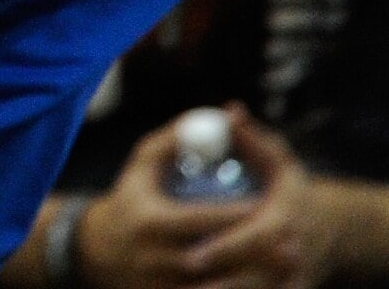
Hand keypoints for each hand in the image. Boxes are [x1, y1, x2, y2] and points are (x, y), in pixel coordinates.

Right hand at [72, 112, 305, 288]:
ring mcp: (163, 285)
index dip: (234, 212)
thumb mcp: (143, 165)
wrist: (100, 252)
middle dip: (253, 249)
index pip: (199, 219)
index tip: (263, 202)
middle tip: (287, 236)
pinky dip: (238, 288)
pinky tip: (264, 281)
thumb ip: (177, 140)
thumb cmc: (131, 200)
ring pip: (217, 285)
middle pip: (214, 257)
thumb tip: (220, 117)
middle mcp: (155, 258)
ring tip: (285, 261)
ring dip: (254, 277)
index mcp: (150, 222)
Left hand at [159, 111, 329, 288]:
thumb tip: (229, 112)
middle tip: (182, 284)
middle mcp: (293, 256)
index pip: (255, 239)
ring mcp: (294, 281)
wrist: (334, 230)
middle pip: (255, 280)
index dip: (224, 249)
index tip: (191, 255)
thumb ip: (253, 139)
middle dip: (219, 286)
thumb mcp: (279, 161)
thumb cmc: (293, 191)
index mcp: (285, 221)